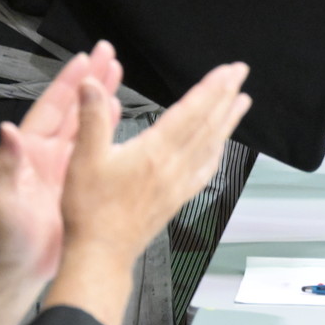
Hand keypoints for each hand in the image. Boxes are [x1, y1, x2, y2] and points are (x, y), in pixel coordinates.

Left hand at [0, 42, 121, 285]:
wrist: (14, 272)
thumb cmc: (0, 241)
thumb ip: (4, 167)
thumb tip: (7, 132)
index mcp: (29, 153)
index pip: (51, 108)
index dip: (69, 83)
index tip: (86, 58)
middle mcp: (47, 155)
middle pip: (73, 109)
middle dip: (90, 81)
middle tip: (109, 55)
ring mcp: (64, 169)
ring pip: (86, 125)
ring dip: (101, 99)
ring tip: (118, 75)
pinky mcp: (78, 185)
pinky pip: (96, 150)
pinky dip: (108, 130)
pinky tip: (119, 117)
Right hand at [58, 62, 251, 264]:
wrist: (101, 254)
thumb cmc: (90, 210)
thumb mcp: (83, 158)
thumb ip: (91, 118)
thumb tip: (91, 83)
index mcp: (154, 151)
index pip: (191, 111)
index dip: (211, 88)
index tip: (228, 70)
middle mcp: (173, 165)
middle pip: (207, 123)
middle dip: (226, 96)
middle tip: (241, 74)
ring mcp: (179, 183)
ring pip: (211, 144)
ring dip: (228, 120)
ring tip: (242, 102)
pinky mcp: (177, 198)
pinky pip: (205, 170)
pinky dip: (217, 152)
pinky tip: (221, 147)